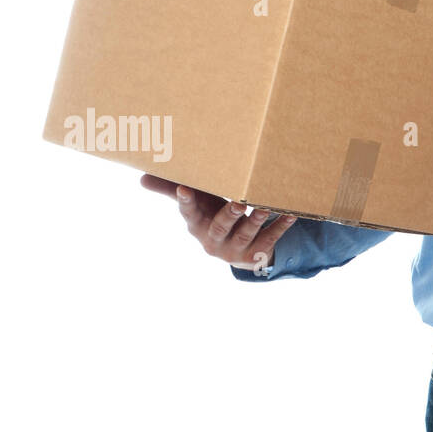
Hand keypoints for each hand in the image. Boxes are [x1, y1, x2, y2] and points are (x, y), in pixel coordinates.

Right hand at [140, 174, 297, 270]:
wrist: (238, 253)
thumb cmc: (213, 218)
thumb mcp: (196, 206)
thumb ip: (172, 191)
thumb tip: (141, 177)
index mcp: (196, 225)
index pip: (188, 212)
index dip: (186, 202)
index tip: (184, 189)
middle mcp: (213, 240)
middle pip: (220, 226)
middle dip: (229, 215)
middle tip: (238, 202)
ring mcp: (235, 249)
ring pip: (246, 233)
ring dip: (257, 219)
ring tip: (267, 206)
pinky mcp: (256, 254)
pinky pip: (269, 239)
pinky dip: (280, 227)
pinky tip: (290, 214)